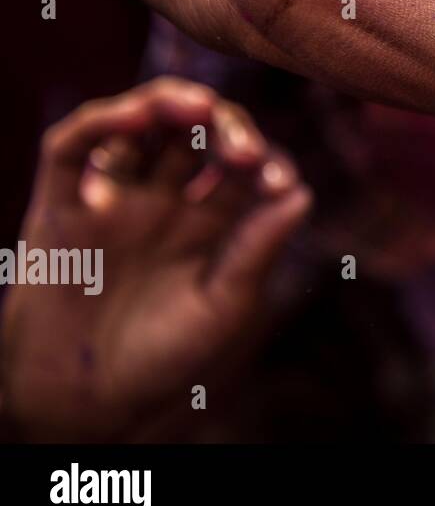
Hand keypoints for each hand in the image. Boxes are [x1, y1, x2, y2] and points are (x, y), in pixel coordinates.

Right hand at [0, 77, 310, 440]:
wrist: (84, 404)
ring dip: (167, 102)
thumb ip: (257, 248)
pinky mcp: (61, 205)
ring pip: (140, 122)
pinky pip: (74, 145)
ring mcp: (114, 197)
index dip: (266, 159)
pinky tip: (135, 119)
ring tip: (196, 107)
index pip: (243, 165)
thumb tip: (302, 192)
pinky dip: (101, 122)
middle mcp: (163, 200)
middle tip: (241, 152)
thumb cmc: (161, 360)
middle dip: (226, 125)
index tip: (276, 182)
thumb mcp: (223, 306)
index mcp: (208, 221)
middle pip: (198, 132)